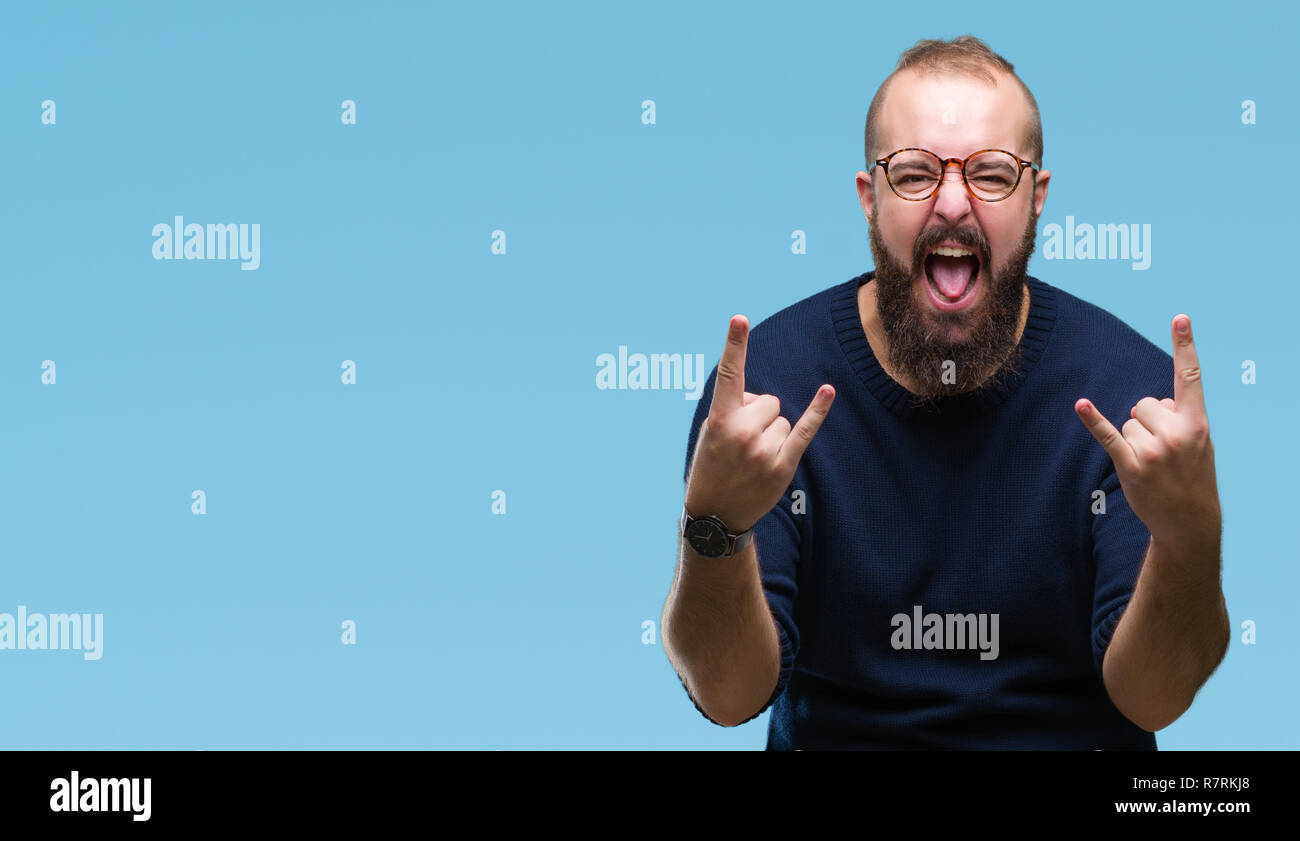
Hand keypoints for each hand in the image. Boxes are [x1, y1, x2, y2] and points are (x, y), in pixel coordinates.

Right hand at [685, 315, 834, 533]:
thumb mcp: (711, 434)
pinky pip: (805, 430)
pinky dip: (817, 410)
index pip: (728, 375)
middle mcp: (742, 432)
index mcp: (720, 420)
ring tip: (753, 458)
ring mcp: (764, 450)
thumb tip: (764, 401)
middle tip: (742, 443)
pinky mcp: (783, 465)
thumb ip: (735, 410)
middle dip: (760, 415)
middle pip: (769, 400)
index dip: (734, 345)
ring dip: (773, 433)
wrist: (715, 515)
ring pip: (784, 418)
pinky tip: (827, 391)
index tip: (739, 318)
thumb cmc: (712, 467)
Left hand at [1074, 314, 1220, 553]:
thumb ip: (1177, 417)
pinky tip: (1081, 405)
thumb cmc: (1192, 476)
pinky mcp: (1131, 465)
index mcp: (1198, 423)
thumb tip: (1144, 407)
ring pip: (1127, 422)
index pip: (1190, 377)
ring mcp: (1154, 450)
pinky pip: (1108, 435)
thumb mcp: (1199, 444)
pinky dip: (1093, 420)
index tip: (1180, 318)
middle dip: (1147, 422)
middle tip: (1163, 451)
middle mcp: (1177, 433)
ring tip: (1152, 464)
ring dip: (1133, 439)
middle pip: (1144, 403)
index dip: (1186, 346)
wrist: (1190, 522)